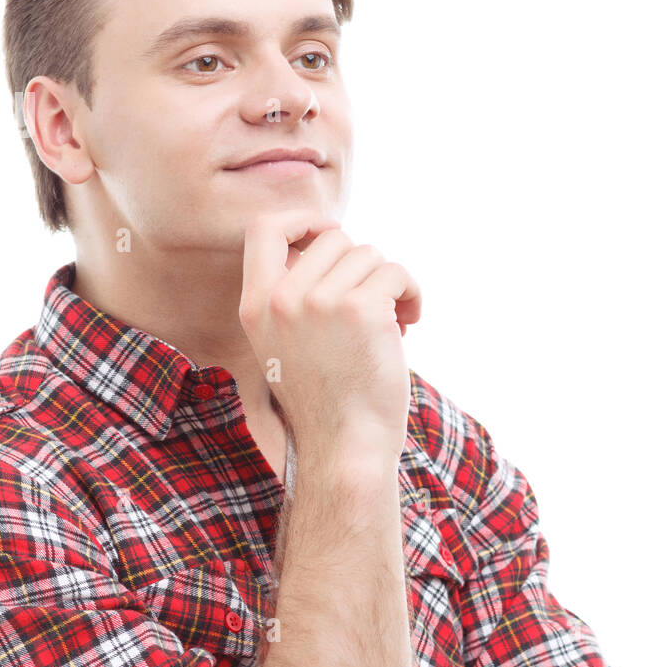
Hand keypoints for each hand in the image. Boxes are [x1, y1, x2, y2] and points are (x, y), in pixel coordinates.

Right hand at [238, 210, 422, 477]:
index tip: (328, 233)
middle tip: (374, 302)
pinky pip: (397, 273)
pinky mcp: (362, 311)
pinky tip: (409, 323)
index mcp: (255, 305)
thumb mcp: (286, 343)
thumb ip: (293, 294)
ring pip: (370, 255)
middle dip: (363, 265)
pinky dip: (411, 293)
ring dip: (390, 283)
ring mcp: (321, 303)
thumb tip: (329, 238)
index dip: (301, 220)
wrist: (346, 447)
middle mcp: (282, 300)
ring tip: (393, 321)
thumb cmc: (327, 398)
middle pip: (335, 238)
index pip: (263, 229)